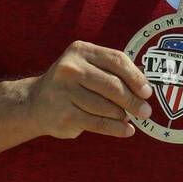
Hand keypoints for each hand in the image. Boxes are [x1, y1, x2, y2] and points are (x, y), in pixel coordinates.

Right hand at [26, 40, 152, 138]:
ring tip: (127, 118)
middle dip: (133, 100)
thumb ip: (114, 72)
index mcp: (81, 51)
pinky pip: (98, 123)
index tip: (147, 92)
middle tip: (146, 111)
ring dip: (122, 115)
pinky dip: (116, 128)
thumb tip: (146, 88)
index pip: (117, 60)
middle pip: (113, 85)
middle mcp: (70, 68)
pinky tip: (126, 130)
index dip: (136, 77)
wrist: (35, 103)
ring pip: (107, 106)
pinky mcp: (64, 114)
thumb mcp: (89, 67)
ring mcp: (64, 91)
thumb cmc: (73, 84)